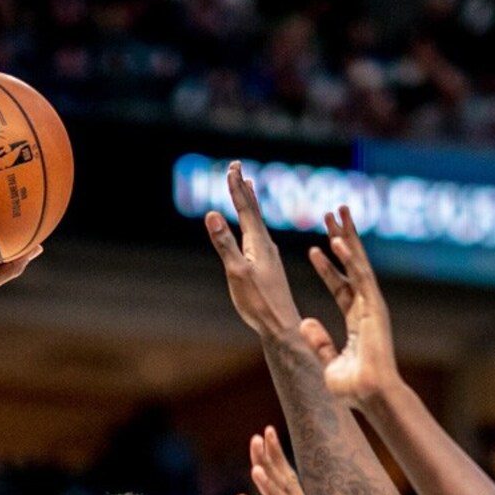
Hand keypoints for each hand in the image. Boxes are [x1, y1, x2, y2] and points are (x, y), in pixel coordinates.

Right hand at [205, 162, 301, 338]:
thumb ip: (225, 243)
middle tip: (238, 168)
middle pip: (253, 211)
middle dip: (244, 189)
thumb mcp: (237, 272)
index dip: (237, 187)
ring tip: (249, 189)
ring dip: (251, 204)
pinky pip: (260, 237)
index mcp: (259, 242)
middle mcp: (267, 245)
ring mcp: (270, 256)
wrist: (282, 327)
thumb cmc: (259, 303)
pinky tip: (255, 231)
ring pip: (258, 223)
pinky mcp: (270, 268)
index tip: (232, 166)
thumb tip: (212, 214)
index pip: (246, 208)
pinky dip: (254, 224)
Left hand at [303, 207, 402, 406]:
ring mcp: (372, 306)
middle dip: (342, 240)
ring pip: (358, 263)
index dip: (327, 268)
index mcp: (356, 321)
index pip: (339, 287)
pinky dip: (348, 258)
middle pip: (352, 267)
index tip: (314, 250)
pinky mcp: (374, 308)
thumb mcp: (329, 363)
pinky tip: (338, 240)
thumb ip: (319, 342)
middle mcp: (366, 308)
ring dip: (347, 237)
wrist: (372, 395)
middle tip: (333, 216)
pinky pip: (359, 278)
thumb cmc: (355, 388)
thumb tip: (304, 323)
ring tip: (338, 212)